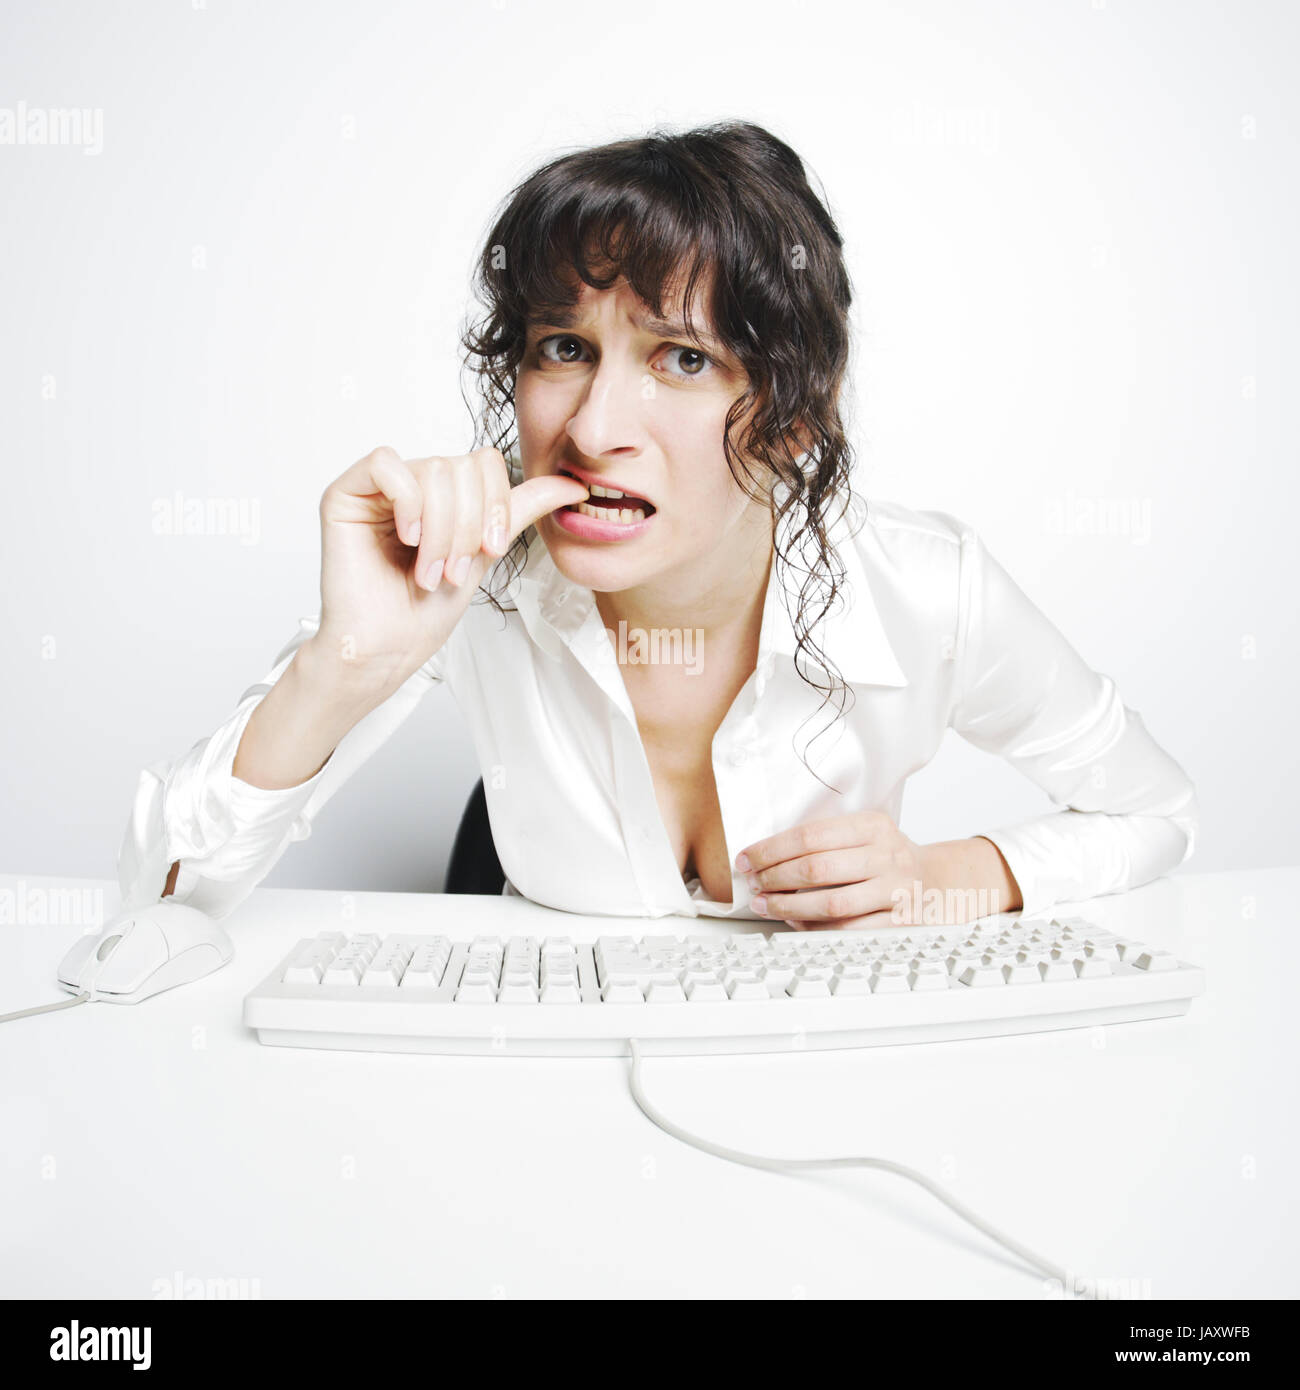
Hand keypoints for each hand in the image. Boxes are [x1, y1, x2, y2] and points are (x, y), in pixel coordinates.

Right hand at [310, 445, 587, 693]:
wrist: (390, 648)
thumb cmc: (426, 612)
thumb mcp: (486, 552)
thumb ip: (519, 511)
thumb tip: (570, 484)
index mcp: (444, 494)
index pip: (485, 461)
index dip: (496, 504)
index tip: (491, 550)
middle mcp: (411, 483)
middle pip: (462, 466)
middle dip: (469, 526)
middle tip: (453, 571)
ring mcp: (378, 488)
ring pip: (433, 470)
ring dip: (442, 531)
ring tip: (430, 571)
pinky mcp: (345, 494)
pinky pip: (386, 464)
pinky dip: (407, 504)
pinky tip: (406, 537)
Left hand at [734, 813, 1019, 929]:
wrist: (942, 882)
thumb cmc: (889, 858)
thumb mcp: (867, 834)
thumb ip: (827, 839)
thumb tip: (766, 855)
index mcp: (873, 826)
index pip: (811, 836)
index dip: (772, 849)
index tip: (747, 859)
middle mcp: (887, 855)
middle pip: (818, 868)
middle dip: (776, 878)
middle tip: (754, 885)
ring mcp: (896, 890)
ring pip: (832, 903)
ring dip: (790, 907)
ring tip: (766, 906)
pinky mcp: (901, 923)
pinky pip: (850, 930)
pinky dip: (817, 929)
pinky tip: (796, 924)